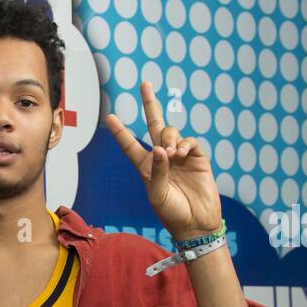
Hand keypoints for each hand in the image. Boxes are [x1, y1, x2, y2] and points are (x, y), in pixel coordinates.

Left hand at [104, 81, 222, 241]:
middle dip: (150, 104)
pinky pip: (190, 141)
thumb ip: (157, 171)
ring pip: (171, 132)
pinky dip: (185, 143)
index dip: (120, 132)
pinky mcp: (197, 158)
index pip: (130, 145)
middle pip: (154, 125)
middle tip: (144, 84)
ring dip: (170, 138)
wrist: (196, 223)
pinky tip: (181, 153)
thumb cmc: (172, 213)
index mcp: (146, 167)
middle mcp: (162, 157)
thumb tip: (161, 148)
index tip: (109, 118)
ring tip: (172, 154)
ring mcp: (180, 156)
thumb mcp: (157, 195)